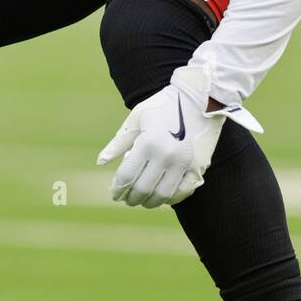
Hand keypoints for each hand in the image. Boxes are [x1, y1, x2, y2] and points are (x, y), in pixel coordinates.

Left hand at [97, 63, 261, 209]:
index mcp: (148, 142)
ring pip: (163, 194)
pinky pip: (183, 191)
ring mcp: (184, 162)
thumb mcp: (136, 119)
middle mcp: (166, 155)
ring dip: (150, 202)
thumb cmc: (162, 105)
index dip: (117, 189)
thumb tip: (100, 163)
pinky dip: (171, 198)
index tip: (114, 194)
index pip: (127, 176)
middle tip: (126, 199)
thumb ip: (118, 143)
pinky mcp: (198, 166)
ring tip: (143, 200)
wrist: (200, 98)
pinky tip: (162, 196)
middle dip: (131, 198)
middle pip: (143, 188)